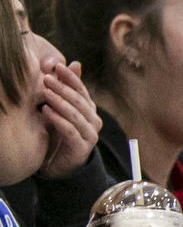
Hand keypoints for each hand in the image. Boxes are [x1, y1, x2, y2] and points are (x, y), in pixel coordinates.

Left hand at [37, 59, 100, 178]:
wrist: (59, 162)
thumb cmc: (59, 132)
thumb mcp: (62, 107)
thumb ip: (68, 88)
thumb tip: (75, 64)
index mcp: (89, 110)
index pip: (82, 90)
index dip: (71, 78)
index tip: (57, 66)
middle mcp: (93, 122)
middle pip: (79, 102)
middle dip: (63, 89)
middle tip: (46, 79)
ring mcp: (90, 136)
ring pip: (76, 115)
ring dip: (60, 103)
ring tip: (44, 93)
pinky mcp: (82, 148)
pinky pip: (70, 131)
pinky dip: (58, 120)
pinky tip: (46, 111)